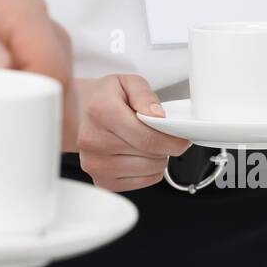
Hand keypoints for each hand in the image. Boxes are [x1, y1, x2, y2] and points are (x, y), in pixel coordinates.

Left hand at [0, 0, 77, 146]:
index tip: (3, 132)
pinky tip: (12, 140)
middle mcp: (38, 26)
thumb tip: (0, 66)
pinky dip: (34, 123)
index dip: (37, 104)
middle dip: (42, 123)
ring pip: (61, 98)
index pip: (49, 64)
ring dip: (41, 127)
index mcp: (17, 7)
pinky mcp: (30, 66)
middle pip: (62, 86)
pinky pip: (46, 100)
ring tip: (4, 148)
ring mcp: (37, 47)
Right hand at [72, 74, 190, 191]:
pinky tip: (141, 157)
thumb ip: (146, 96)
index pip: (147, 138)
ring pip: (148, 171)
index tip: (183, 139)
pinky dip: (149, 172)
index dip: (172, 141)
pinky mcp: (101, 180)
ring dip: (158, 160)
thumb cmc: (108, 98)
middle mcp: (93, 140)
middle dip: (166, 147)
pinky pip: (141, 183)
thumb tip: (158, 116)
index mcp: (101, 112)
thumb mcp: (129, 82)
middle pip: (149, 155)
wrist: (83, 113)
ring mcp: (95, 164)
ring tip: (149, 144)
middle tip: (163, 136)